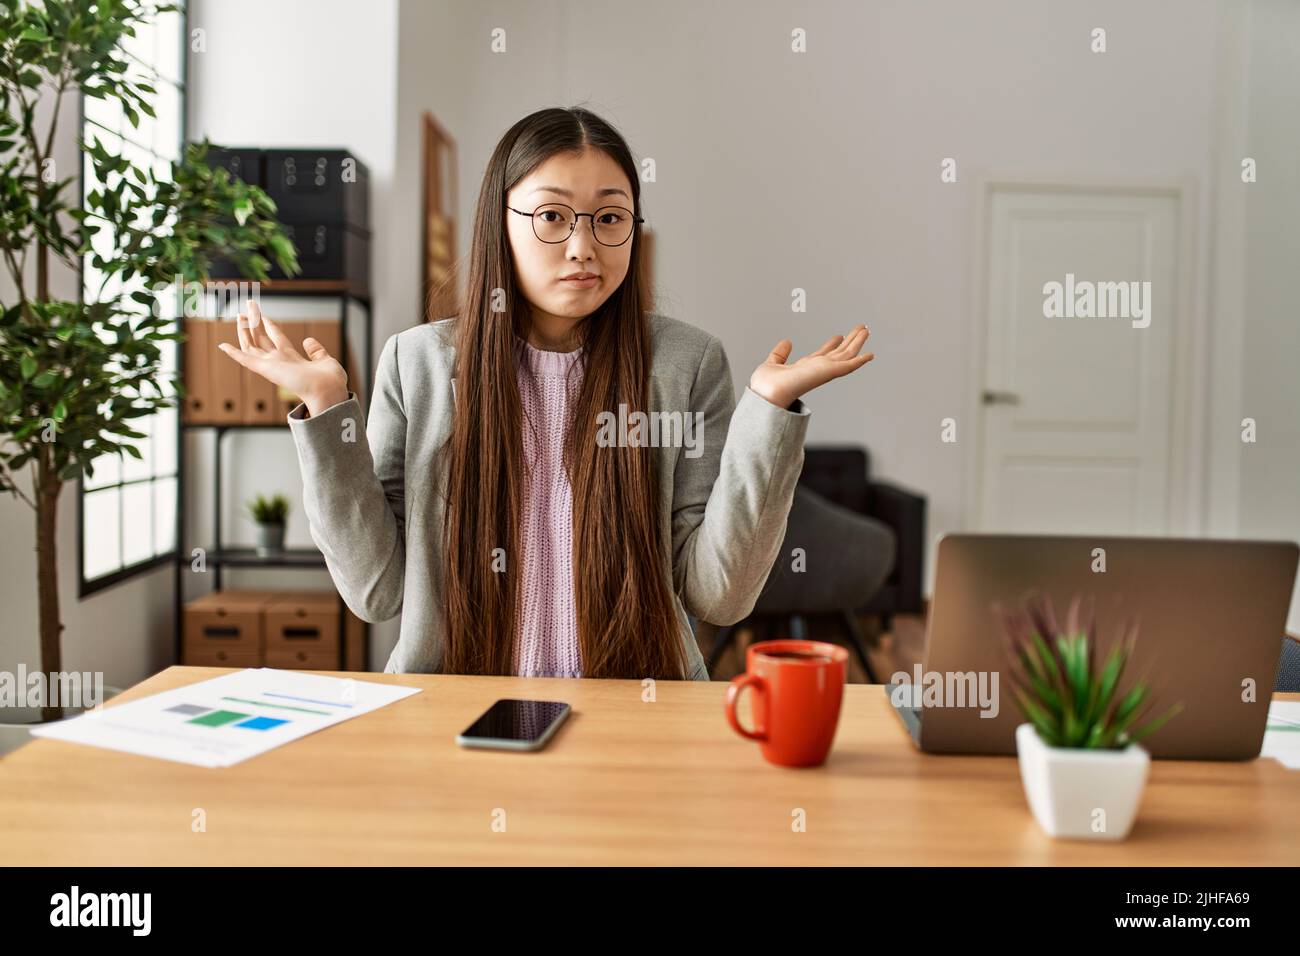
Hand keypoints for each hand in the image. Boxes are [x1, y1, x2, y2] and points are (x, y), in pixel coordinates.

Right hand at [216, 300, 348, 415]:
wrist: (328, 390)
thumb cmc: (330, 381)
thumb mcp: (324, 360)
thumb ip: (316, 351)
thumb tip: (308, 340)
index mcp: (293, 358)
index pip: (277, 338)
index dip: (270, 325)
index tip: (263, 315)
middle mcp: (280, 361)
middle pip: (262, 339)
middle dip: (254, 322)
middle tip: (248, 307)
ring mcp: (271, 365)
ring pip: (251, 346)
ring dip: (244, 331)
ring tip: (239, 315)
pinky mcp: (266, 369)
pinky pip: (246, 360)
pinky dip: (234, 353)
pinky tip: (223, 345)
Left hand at [748, 324, 873, 408]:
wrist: (766, 395)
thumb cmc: (765, 388)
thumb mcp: (772, 364)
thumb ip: (780, 354)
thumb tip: (787, 342)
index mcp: (805, 368)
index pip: (823, 355)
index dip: (832, 344)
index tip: (839, 336)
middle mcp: (817, 370)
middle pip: (838, 353)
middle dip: (850, 340)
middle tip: (861, 329)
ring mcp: (823, 371)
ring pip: (846, 355)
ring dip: (857, 342)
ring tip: (866, 330)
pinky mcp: (827, 372)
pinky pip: (848, 366)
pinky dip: (860, 360)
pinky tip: (870, 355)